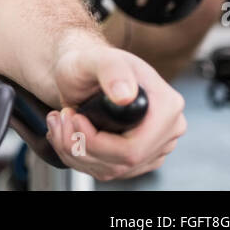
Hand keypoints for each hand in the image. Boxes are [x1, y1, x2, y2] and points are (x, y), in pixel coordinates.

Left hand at [45, 36, 185, 179]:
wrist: (81, 72)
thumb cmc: (89, 63)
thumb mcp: (95, 58)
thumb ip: (111, 70)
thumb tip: (125, 96)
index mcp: (166, 105)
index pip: (135, 147)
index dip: (98, 141)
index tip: (75, 118)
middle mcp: (167, 129)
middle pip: (122, 162)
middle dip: (82, 144)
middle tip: (63, 118)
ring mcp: (153, 147)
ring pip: (111, 170)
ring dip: (75, 150)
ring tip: (62, 121)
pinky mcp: (138, 159)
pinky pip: (106, 171)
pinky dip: (79, 155)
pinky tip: (69, 133)